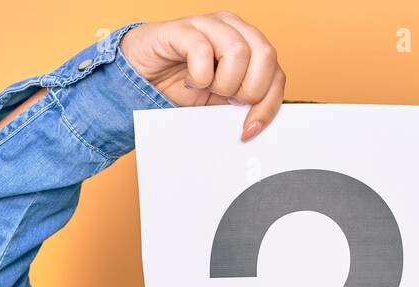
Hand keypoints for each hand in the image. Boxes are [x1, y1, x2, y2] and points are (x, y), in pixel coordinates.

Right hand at [121, 12, 286, 140]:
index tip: (249, 128)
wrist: (142, 76)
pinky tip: (190, 81)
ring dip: (223, 82)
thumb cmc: (182, 85)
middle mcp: (233, 29)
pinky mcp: (182, 29)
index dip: (268, 105)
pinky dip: (199, 76)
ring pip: (239, 51)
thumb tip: (260, 123)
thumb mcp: (220, 100)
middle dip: (249, 90)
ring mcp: (208, 25)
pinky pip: (203, 51)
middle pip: (266, 56)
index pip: (276, 73)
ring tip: (206, 87)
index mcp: (248, 46)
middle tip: (227, 100)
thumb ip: (243, 103)